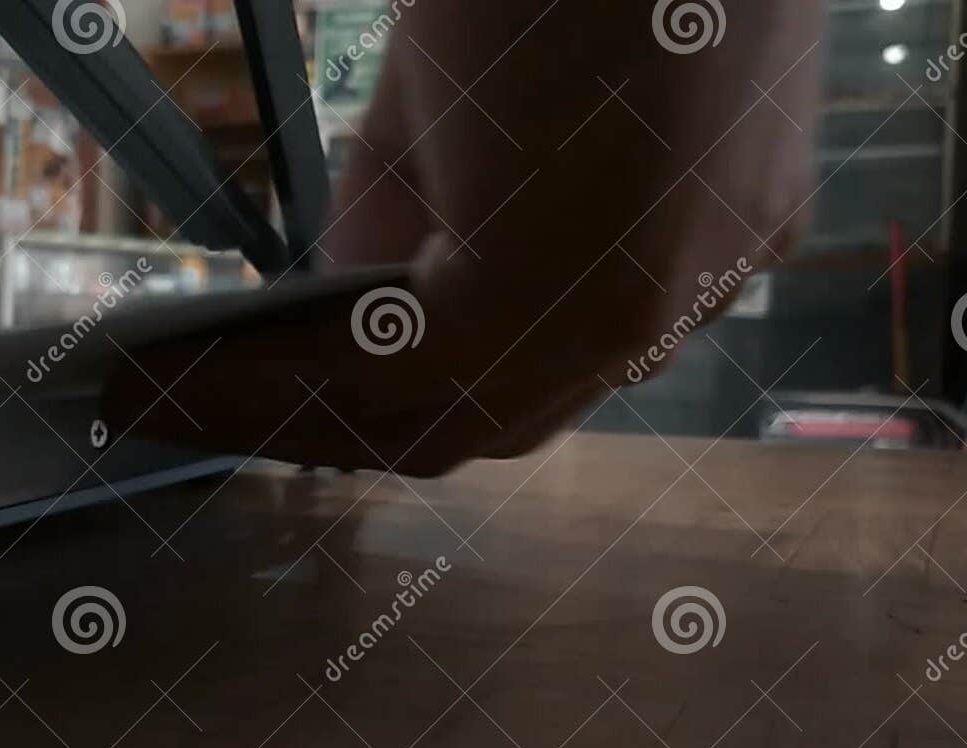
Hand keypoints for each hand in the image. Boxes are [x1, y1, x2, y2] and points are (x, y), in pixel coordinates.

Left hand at [106, 0, 823, 475]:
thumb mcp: (412, 100)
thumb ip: (369, 230)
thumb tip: (347, 298)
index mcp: (535, 304)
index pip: (382, 393)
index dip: (282, 397)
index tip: (204, 397)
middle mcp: (637, 332)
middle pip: (478, 427)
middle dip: (366, 422)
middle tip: (276, 402)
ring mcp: (715, 286)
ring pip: (567, 384)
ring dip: (465, 385)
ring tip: (372, 364)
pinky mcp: (762, 232)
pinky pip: (637, 316)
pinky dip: (551, 325)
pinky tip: (494, 300)